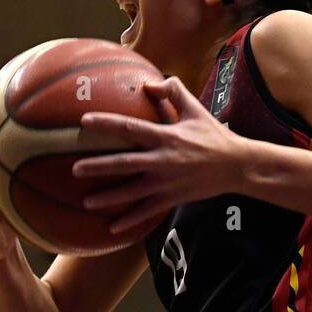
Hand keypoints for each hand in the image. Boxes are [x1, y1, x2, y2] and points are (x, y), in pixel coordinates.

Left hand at [71, 77, 243, 231]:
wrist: (237, 166)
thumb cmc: (213, 135)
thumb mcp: (195, 109)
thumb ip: (173, 91)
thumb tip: (148, 83)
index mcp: (166, 137)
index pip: (131, 128)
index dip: (107, 124)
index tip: (84, 121)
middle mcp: (163, 160)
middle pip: (125, 164)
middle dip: (98, 166)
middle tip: (75, 169)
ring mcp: (167, 182)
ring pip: (132, 192)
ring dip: (109, 197)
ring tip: (86, 201)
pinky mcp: (172, 198)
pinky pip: (147, 211)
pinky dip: (130, 220)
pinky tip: (111, 228)